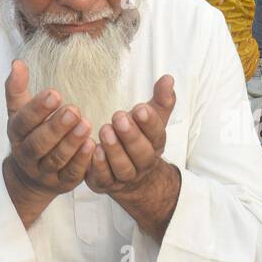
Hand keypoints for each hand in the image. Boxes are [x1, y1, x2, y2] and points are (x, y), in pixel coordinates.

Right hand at [3, 61, 94, 204]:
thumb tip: (17, 63)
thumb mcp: (19, 112)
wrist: (29, 177)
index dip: (38, 108)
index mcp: (16, 134)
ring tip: (86, 124)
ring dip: (71, 143)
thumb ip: (17, 88)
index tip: (55, 93)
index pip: (23, 121)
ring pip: (56, 159)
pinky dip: (82, 161)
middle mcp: (27, 154)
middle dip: (56, 127)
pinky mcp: (61, 183)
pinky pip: (71, 174)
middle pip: (39, 143)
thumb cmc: (29, 135)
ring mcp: (44, 171)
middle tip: (74, 110)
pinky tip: (93, 146)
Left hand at [85, 76, 176, 196]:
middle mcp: (143, 163)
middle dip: (131, 136)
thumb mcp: (151, 118)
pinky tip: (93, 150)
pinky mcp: (106, 183)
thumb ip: (160, 99)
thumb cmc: (139, 138)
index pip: (157, 135)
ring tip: (105, 131)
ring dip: (114, 149)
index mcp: (155, 145)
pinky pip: (104, 178)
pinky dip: (99, 166)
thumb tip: (168, 78)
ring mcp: (125, 176)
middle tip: (118, 118)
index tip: (139, 109)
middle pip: (142, 154)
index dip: (149, 123)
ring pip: (123, 167)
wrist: (132, 178)